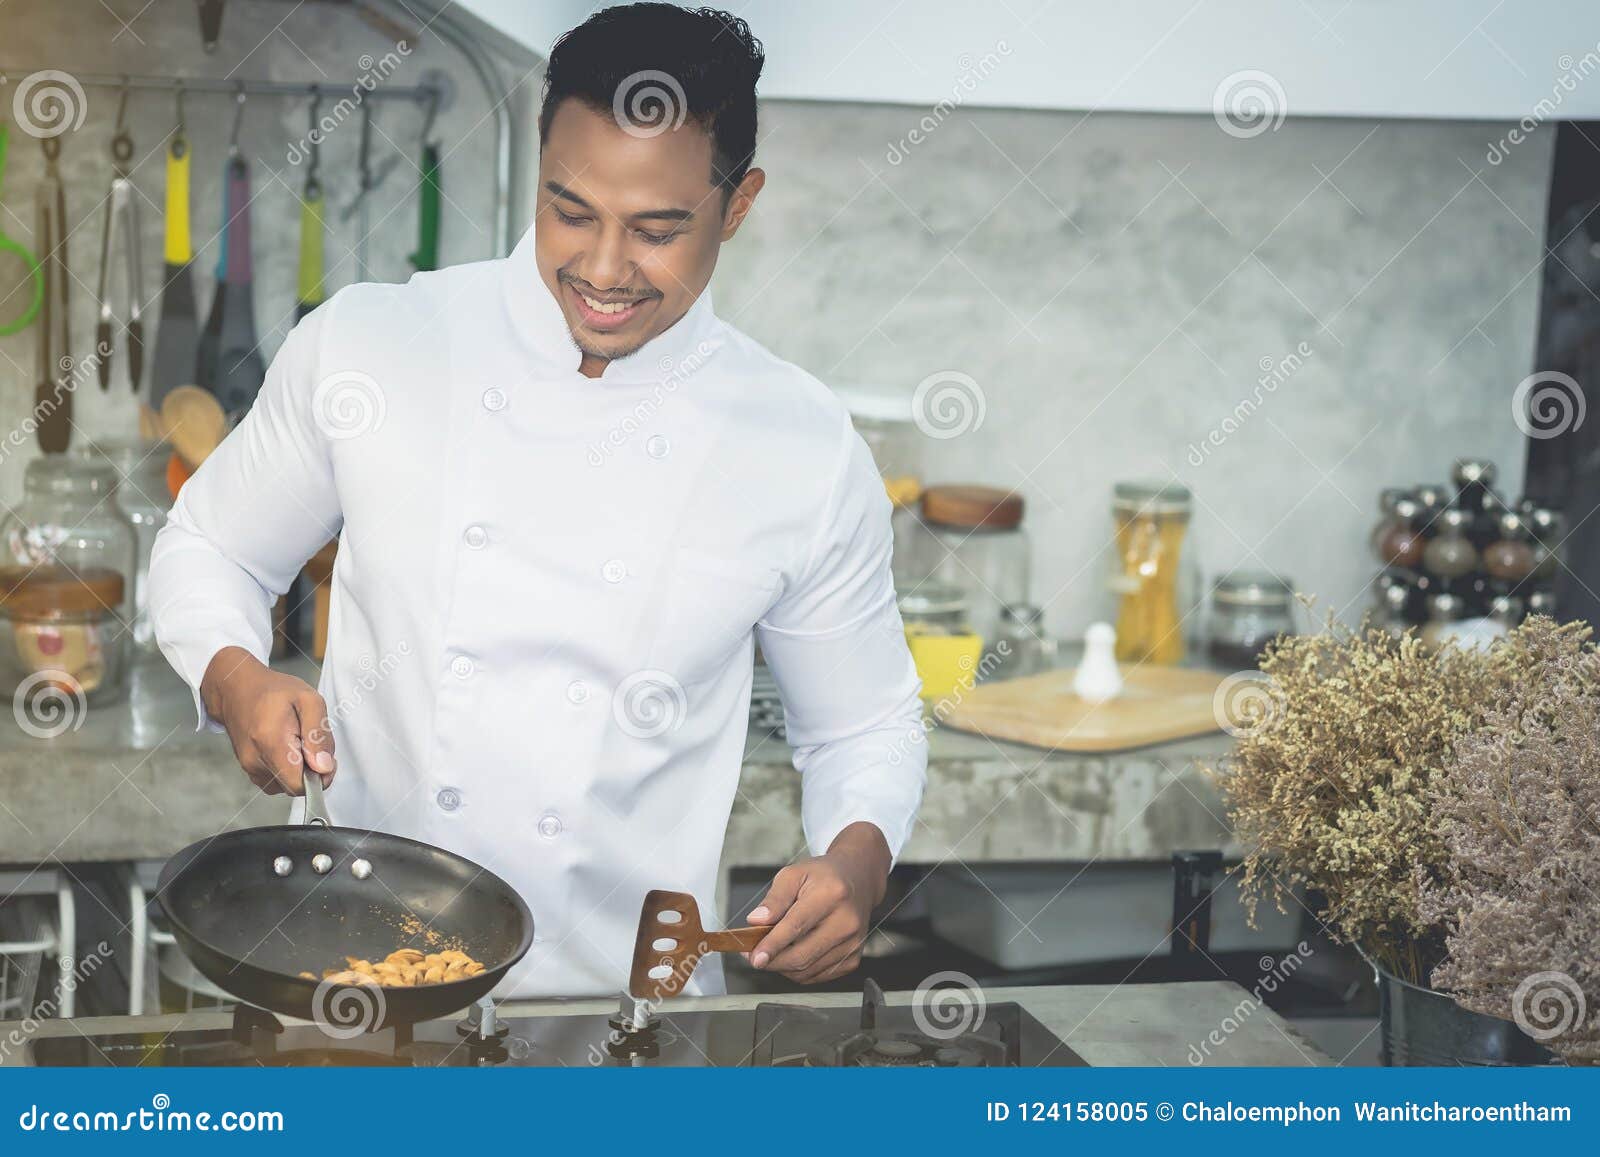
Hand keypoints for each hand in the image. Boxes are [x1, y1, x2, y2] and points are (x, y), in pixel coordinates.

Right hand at [201, 646, 335, 796]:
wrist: (237, 689)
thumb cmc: (273, 691)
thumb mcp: (308, 700)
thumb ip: (318, 734)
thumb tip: (323, 767)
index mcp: (271, 743)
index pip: (299, 785)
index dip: (319, 776)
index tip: (325, 757)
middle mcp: (255, 761)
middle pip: (294, 787)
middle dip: (311, 771)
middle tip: (311, 743)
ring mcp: (249, 767)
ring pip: (286, 785)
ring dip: (299, 770)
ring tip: (297, 741)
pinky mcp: (249, 769)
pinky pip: (276, 781)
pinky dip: (287, 769)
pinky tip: (287, 748)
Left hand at [744, 822, 890, 983]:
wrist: (857, 881)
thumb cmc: (823, 877)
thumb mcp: (794, 875)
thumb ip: (774, 899)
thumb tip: (756, 921)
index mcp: (831, 894)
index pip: (796, 926)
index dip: (772, 945)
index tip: (754, 957)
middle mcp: (846, 921)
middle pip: (802, 955)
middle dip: (773, 962)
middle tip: (755, 957)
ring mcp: (853, 943)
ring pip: (807, 970)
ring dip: (783, 968)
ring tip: (773, 953)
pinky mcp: (853, 958)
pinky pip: (817, 976)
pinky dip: (799, 972)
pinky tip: (792, 955)